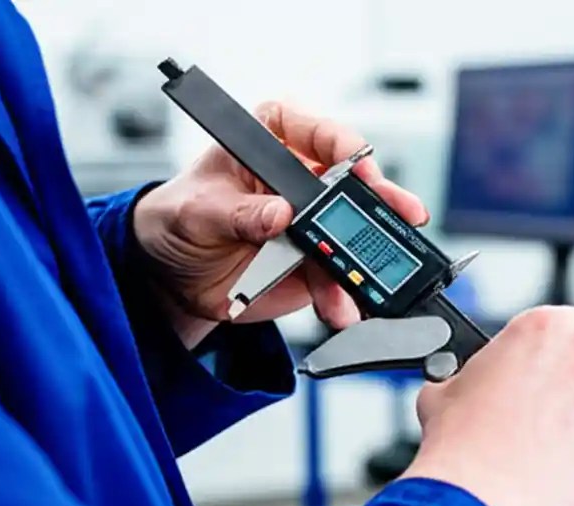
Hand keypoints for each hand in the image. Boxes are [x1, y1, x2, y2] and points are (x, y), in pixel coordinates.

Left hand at [132, 101, 429, 347]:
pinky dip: (344, 294)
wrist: (175, 277)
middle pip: (355, 182)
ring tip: (362, 280)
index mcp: (272, 142)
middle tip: (398, 215)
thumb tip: (279, 212)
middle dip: (381, 200)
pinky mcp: (318, 263)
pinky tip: (342, 305)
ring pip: (358, 234)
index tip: (356, 166)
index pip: (317, 131)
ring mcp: (316, 223)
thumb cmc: (180, 219)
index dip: (343, 144)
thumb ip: (238, 212)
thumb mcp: (198, 211)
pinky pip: (340, 277)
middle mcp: (303, 178)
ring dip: (368, 258)